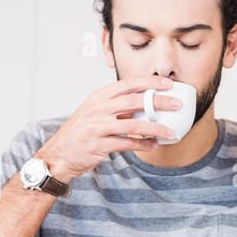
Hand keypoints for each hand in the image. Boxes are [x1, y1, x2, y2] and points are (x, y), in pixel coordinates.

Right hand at [35, 75, 183, 182]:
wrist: (59, 154)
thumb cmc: (79, 133)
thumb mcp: (95, 113)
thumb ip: (116, 107)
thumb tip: (144, 105)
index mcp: (98, 97)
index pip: (127, 84)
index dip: (150, 82)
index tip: (168, 83)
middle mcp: (98, 109)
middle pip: (134, 101)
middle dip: (159, 102)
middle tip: (177, 105)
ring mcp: (98, 126)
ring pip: (134, 124)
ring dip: (156, 128)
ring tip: (171, 132)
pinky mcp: (99, 145)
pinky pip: (127, 143)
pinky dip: (143, 145)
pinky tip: (154, 145)